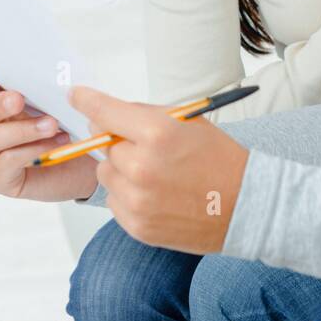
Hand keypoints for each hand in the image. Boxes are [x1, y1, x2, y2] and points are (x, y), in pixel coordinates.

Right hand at [0, 71, 97, 201]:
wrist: (79, 164)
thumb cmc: (61, 129)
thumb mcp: (52, 104)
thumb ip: (39, 90)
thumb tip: (43, 74)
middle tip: (19, 100)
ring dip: (21, 130)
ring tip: (51, 125)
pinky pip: (6, 162)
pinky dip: (31, 150)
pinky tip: (54, 144)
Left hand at [70, 86, 249, 251]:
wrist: (246, 207)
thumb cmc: (219, 160)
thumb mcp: (187, 122)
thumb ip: (144, 115)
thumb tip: (106, 113)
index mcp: (156, 133)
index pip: (104, 112)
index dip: (86, 100)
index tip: (75, 95)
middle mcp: (141, 167)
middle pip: (102, 144)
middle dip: (117, 140)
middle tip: (144, 146)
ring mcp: (137, 200)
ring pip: (105, 173)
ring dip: (121, 169)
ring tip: (154, 174)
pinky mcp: (137, 225)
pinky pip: (114, 200)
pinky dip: (127, 195)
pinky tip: (156, 194)